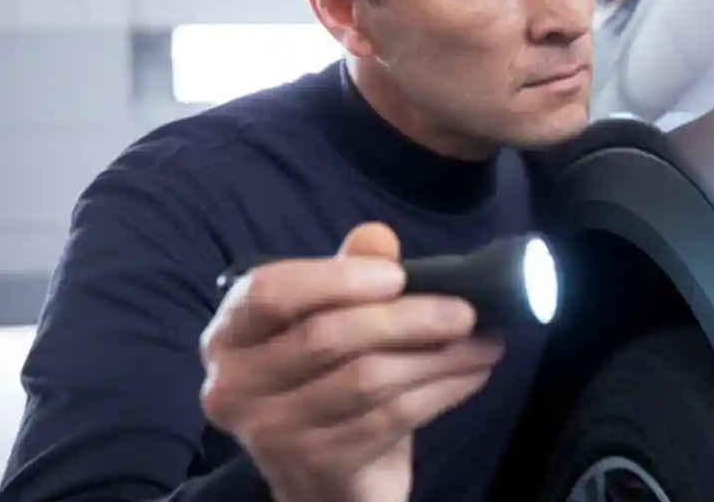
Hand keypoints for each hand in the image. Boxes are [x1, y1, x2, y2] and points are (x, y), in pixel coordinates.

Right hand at [199, 222, 503, 501]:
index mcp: (229, 336)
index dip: (337, 278)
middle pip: (327, 336)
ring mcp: (272, 432)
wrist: (327, 482)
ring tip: (484, 340)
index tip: (398, 275)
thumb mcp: (334, 324)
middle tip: (466, 310)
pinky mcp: (318, 465)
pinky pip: (393, 416)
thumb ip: (348, 276)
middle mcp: (235, 386)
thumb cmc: (329, 385)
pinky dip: (443, 390)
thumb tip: (376, 236)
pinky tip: (473, 373)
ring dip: (439, 356)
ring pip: (367, 378)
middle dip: (408, 318)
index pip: (268, 292)